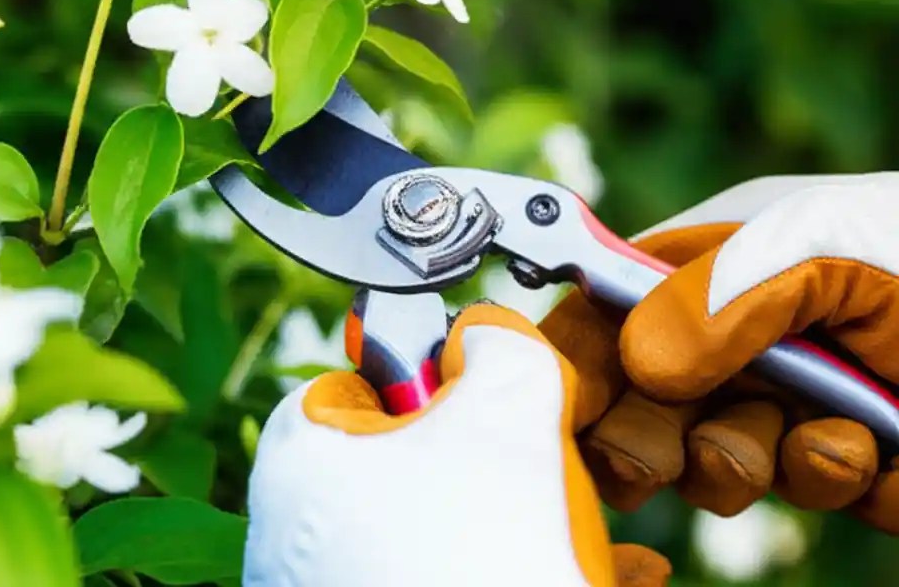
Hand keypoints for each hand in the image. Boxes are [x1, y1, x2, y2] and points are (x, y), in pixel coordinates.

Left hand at [242, 304, 670, 586]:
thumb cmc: (470, 558)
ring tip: (594, 542)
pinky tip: (599, 578)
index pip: (363, 381)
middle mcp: (300, 531)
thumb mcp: (505, 418)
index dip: (437, 379)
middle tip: (555, 477)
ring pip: (440, 534)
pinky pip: (445, 581)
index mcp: (302, 460)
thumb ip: (500, 355)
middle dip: (496, 465)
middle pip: (409, 463)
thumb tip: (488, 337)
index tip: (491, 400)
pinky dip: (510, 570)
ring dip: (520, 526)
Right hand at [543, 172, 898, 529]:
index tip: (564, 406)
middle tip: (661, 456)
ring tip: (810, 436)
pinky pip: (797, 487)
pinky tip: (867, 448)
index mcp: (718, 258)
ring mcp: (790, 395)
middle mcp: (742, 329)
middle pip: (636, 397)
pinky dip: (827, 474)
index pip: (604, 306)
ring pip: (706, 458)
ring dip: (744, 459)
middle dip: (645, 435)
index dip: (576, 357)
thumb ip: (724, 286)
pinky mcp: (843, 457)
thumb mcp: (832, 238)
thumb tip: (639, 358)